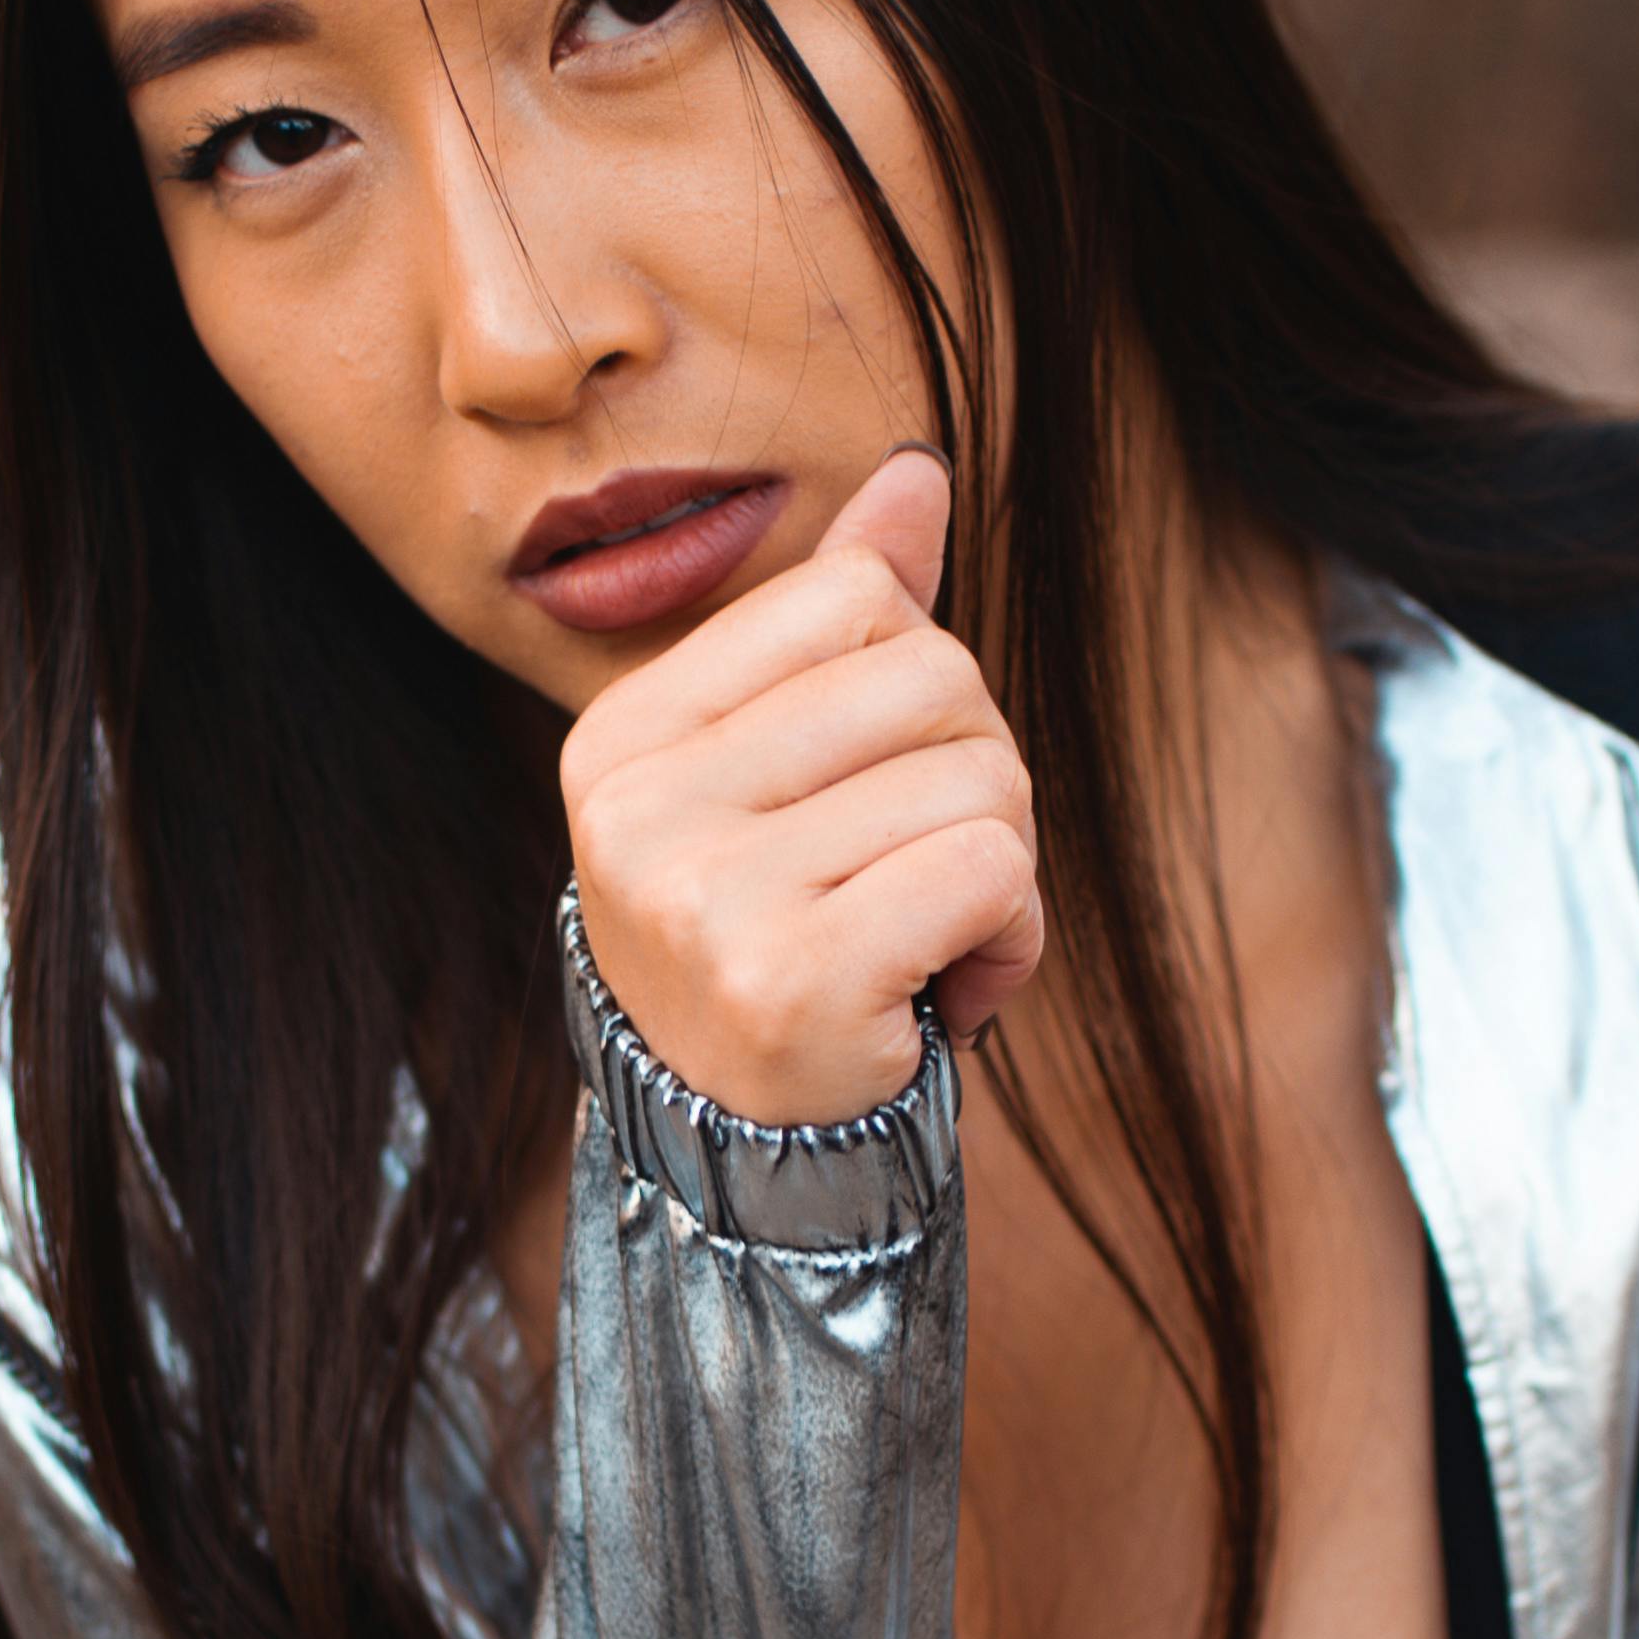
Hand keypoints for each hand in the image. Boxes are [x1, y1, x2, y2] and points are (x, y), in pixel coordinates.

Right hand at [559, 444, 1042, 1122]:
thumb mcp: (793, 776)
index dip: (919, 691)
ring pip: (982, 776)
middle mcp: (643, 808)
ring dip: (1004, 873)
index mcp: (627, 734)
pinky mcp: (788, 978)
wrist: (745, 1164)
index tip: (879, 800)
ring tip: (932, 948)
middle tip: (925, 882)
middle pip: (934, 675)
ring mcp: (704, 895)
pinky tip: (948, 999)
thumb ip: (843, 622)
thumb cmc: (783, 947)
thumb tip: (916, 475)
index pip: (857, 598)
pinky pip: (992, 872)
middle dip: (978, 777)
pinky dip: (1012, 939)